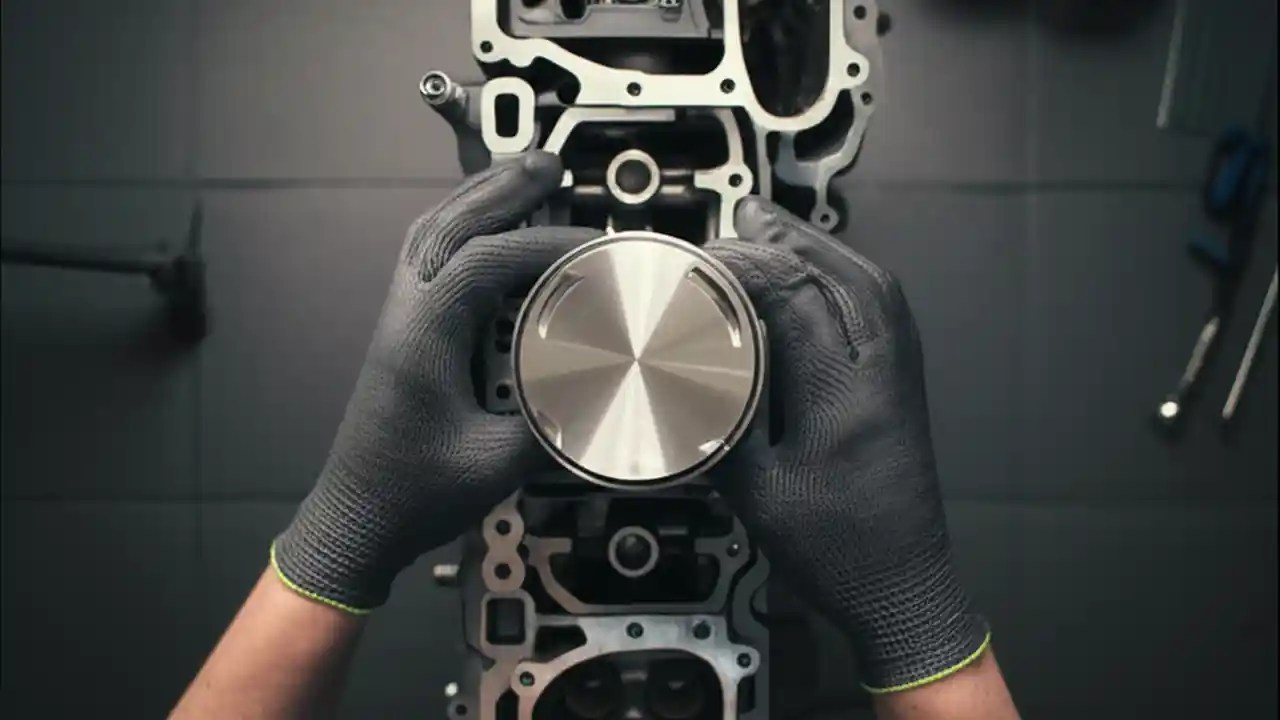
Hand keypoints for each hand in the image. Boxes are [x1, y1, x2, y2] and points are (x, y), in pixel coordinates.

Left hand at [272, 152, 595, 612]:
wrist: (354, 520)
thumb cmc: (408, 494)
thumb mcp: (495, 466)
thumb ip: (557, 426)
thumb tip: (611, 393)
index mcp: (421, 338)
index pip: (484, 262)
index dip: (542, 246)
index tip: (591, 250)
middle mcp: (404, 317)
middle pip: (448, 225)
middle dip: (501, 187)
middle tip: (550, 163)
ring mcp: (397, 320)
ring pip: (430, 233)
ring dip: (476, 198)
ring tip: (521, 176)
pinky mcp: (402, 332)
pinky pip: (425, 258)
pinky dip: (459, 228)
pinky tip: (486, 229)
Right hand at [705, 197, 988, 692]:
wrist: (906, 588)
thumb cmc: (840, 552)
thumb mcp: (757, 494)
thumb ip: (718, 429)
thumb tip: (681, 380)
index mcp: (842, 396)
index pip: (793, 296)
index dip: (743, 267)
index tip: (700, 262)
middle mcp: (882, 371)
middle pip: (837, 272)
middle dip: (783, 239)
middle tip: (739, 218)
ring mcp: (902, 372)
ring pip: (867, 280)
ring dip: (817, 248)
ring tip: (772, 230)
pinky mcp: (905, 381)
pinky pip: (880, 305)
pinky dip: (845, 274)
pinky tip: (819, 272)